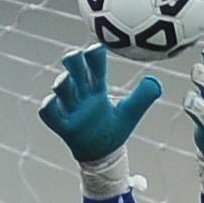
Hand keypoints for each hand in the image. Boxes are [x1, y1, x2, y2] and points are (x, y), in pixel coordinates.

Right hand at [37, 45, 161, 164]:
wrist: (101, 154)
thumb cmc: (113, 128)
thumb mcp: (130, 113)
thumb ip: (143, 97)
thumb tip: (155, 82)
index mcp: (97, 88)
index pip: (94, 65)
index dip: (94, 55)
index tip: (98, 48)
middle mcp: (81, 94)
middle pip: (73, 70)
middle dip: (73, 60)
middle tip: (76, 56)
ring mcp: (70, 108)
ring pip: (61, 89)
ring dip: (62, 83)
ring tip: (64, 80)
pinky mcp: (61, 125)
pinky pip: (48, 113)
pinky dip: (49, 106)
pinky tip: (52, 102)